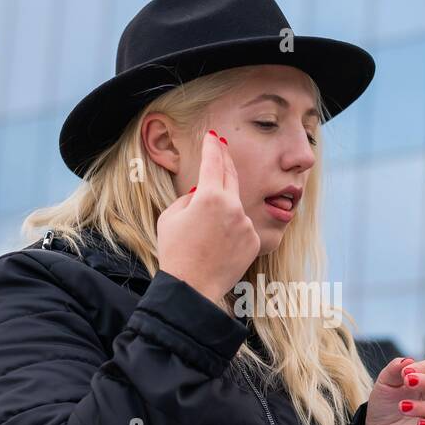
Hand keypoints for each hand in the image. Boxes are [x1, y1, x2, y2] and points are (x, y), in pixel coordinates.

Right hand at [156, 129, 259, 306]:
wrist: (192, 287)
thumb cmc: (175, 252)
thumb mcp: (170, 217)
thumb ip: (188, 198)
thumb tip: (202, 193)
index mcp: (209, 197)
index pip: (213, 162)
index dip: (212, 146)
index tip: (213, 137)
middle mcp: (233, 207)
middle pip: (230, 176)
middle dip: (225, 160)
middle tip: (222, 148)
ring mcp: (246, 224)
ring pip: (234, 208)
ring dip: (223, 210)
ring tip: (204, 233)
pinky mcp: (254, 240)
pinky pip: (242, 228)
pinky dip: (232, 230)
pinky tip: (217, 246)